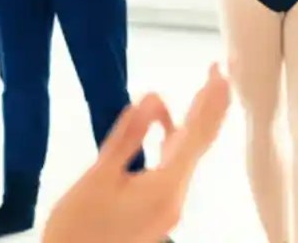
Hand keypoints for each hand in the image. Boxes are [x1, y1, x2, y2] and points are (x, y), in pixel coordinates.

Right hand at [42, 64, 231, 242]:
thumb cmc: (77, 224)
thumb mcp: (99, 175)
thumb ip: (129, 135)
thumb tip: (153, 96)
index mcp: (165, 188)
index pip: (195, 136)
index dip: (208, 102)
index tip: (218, 72)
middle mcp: (176, 198)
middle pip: (200, 146)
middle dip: (211, 109)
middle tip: (219, 73)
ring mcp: (169, 207)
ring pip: (188, 157)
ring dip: (192, 124)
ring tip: (199, 92)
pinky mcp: (158, 210)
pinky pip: (175, 169)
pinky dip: (174, 144)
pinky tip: (165, 127)